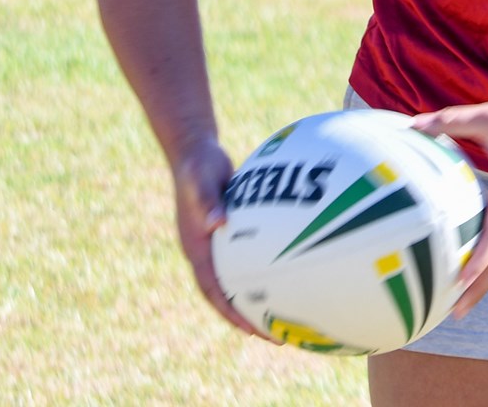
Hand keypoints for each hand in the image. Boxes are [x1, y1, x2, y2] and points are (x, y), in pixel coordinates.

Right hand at [171, 136, 275, 339]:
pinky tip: (291, 272)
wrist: (195, 150)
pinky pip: (250, 256)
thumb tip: (218, 223)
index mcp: (196, 247)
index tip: (251, 330)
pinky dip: (265, 269)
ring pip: (239, 278)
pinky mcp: (232, 230)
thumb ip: (207, 200)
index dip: (231, 312)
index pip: (214, 290)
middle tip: (276, 336)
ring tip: (287, 315)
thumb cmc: (197, 165)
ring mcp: (218, 243)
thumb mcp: (201, 180)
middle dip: (249, 317)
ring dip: (257, 298)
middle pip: (227, 294)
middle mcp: (207, 251)